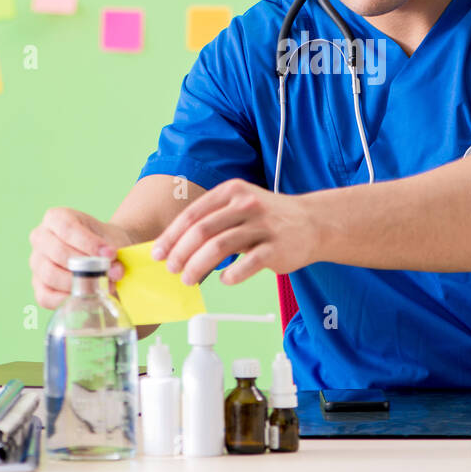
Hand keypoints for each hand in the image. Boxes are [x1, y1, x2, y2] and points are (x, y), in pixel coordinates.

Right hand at [29, 207, 134, 308]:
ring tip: (102, 286)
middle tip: (109, 273)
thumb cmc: (104, 242)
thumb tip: (115, 272)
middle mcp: (40, 237)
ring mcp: (36, 261)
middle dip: (86, 266)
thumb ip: (115, 254)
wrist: (103, 252)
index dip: (89, 243)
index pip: (67, 228)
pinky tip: (86, 297)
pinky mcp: (38, 285)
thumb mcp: (112, 240)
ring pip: (51, 274)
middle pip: (58, 252)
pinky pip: (46, 296)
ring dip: (79, 283)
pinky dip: (67, 298)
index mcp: (55, 217)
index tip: (110, 254)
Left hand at [151, 179, 321, 286]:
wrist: (313, 222)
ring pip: (220, 247)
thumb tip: (176, 244)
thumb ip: (213, 220)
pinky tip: (224, 280)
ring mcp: (262, 225)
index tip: (158, 254)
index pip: (192, 215)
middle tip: (172, 270)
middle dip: (180, 253)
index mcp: (231, 192)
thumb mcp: (240, 206)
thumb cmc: (269, 218)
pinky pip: (247, 263)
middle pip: (202, 231)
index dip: (171, 236)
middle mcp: (245, 204)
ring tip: (189, 279)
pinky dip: (231, 274)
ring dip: (198, 267)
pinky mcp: (276, 247)